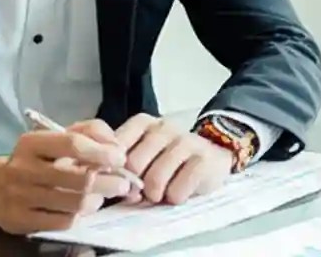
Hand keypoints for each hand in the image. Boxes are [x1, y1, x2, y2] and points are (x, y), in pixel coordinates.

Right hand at [0, 120, 131, 234]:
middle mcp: (24, 169)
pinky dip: (80, 215)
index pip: (73, 144)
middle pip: (79, 179)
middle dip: (109, 181)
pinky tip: (84, 207)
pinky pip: (63, 222)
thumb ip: (87, 132)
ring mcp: (22, 198)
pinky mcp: (22, 221)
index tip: (119, 157)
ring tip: (103, 194)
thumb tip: (115, 145)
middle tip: (123, 182)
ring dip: (98, 199)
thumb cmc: (33, 160)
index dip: (102, 151)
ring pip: (75, 203)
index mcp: (31, 143)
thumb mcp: (53, 138)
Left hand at [115, 114, 234, 204]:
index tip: (119, 181)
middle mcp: (164, 127)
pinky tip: (179, 192)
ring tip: (161, 193)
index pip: (116, 146)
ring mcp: (185, 140)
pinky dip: (175, 198)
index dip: (115, 170)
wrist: (214, 156)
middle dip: (135, 186)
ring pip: (155, 179)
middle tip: (142, 192)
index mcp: (143, 123)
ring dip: (155, 195)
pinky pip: (177, 190)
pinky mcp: (203, 159)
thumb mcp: (144, 153)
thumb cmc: (170, 160)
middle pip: (133, 164)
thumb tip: (105, 182)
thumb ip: (123, 162)